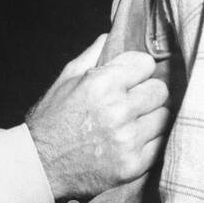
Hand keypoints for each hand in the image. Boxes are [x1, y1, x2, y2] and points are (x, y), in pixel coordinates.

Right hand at [26, 34, 169, 202]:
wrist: (39, 167)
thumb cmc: (51, 121)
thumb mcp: (65, 80)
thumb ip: (92, 55)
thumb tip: (111, 36)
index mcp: (101, 84)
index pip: (146, 64)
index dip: (138, 70)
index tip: (132, 79)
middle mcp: (117, 111)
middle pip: (160, 91)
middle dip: (146, 94)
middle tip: (132, 103)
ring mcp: (128, 140)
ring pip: (164, 117)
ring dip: (150, 119)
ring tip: (131, 124)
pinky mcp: (134, 165)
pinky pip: (160, 144)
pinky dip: (149, 142)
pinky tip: (132, 142)